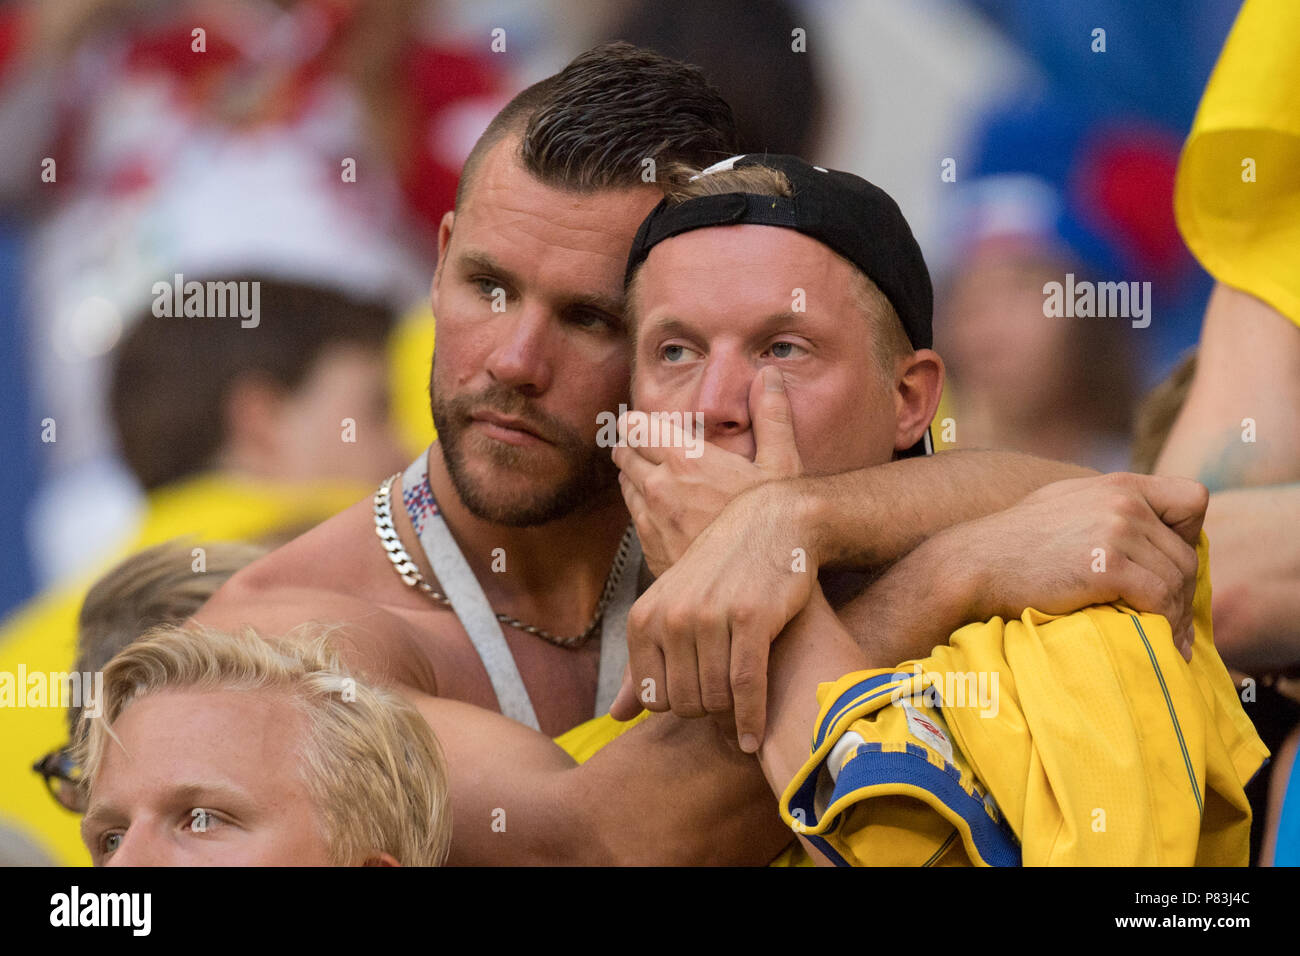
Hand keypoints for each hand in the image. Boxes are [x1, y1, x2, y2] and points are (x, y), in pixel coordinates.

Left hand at [609, 475, 819, 752]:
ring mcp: (710, 617)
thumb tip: (614, 718)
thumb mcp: (670, 611)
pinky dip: (751, 720)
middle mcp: (672, 617)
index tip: (701, 696)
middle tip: (728, 699)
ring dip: (731, 715)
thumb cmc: (718, 575)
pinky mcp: (752, 619)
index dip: (679, 705)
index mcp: (644, 617)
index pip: (652, 699)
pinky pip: (746, 687)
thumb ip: (642, 665)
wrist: (769, 525)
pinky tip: (753, 738)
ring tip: (744, 707)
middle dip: (707, 711)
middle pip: (684, 705)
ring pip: (715, 699)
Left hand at [613, 366, 800, 576]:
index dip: (636, 422)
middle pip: (622, 454)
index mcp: (685, 460)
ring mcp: (651, 522)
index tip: (644, 424)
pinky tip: (666, 514)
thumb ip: (772, 415)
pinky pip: (634, 521)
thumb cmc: (777, 521)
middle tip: (645, 447)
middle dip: (630, 446)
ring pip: (624, 487)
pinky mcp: (651, 552)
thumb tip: (769, 374)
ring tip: (657, 478)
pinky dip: (643, 511)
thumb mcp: (781, 464)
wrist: (766, 582)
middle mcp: (659, 488)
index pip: (634, 426)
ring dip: (634, 478)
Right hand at [956, 472, 1207, 658]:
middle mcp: (1123, 501)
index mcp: (1117, 485)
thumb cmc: (1013, 544)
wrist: (974, 563)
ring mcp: (1116, 530)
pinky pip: (1159, 600)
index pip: (1192, 499)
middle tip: (1173, 624)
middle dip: (1182, 593)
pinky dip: (1165, 627)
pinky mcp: (1108, 566)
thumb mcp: (1065, 506)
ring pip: (1177, 580)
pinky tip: (1159, 644)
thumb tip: (1139, 530)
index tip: (1167, 566)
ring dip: (1176, 616)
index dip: (1189, 535)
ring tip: (1170, 642)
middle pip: (1186, 553)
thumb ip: (1105, 509)